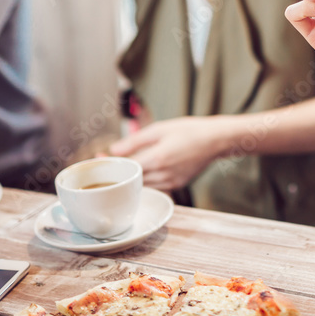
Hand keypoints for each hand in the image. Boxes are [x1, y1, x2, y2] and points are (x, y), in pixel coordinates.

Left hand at [108, 116, 228, 190]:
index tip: (99, 158)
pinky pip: (155, 186)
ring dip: (131, 178)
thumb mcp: (160, 129)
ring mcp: (171, 181)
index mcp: (158, 158)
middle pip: (132, 179)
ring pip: (143, 185)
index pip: (126, 167)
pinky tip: (143, 171)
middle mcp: (164, 174)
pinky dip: (146, 180)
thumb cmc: (190, 130)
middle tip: (108, 162)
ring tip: (123, 166)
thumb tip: (113, 150)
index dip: (110, 164)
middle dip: (119, 171)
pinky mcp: (177, 184)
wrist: (216, 140)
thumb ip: (135, 141)